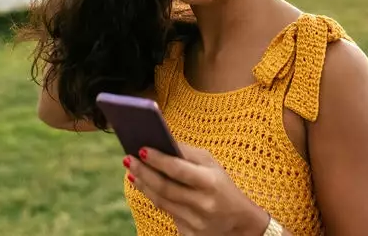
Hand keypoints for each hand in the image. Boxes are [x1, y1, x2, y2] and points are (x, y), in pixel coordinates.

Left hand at [125, 142, 268, 235]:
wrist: (239, 222)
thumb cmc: (221, 186)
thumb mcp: (212, 165)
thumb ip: (188, 153)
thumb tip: (162, 140)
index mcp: (210, 182)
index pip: (179, 169)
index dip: (158, 160)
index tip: (141, 149)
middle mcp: (203, 204)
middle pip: (165, 187)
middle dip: (144, 172)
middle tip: (128, 159)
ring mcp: (195, 222)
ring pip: (161, 201)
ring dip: (143, 185)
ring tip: (132, 170)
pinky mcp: (189, 234)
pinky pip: (166, 213)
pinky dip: (153, 197)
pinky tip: (143, 186)